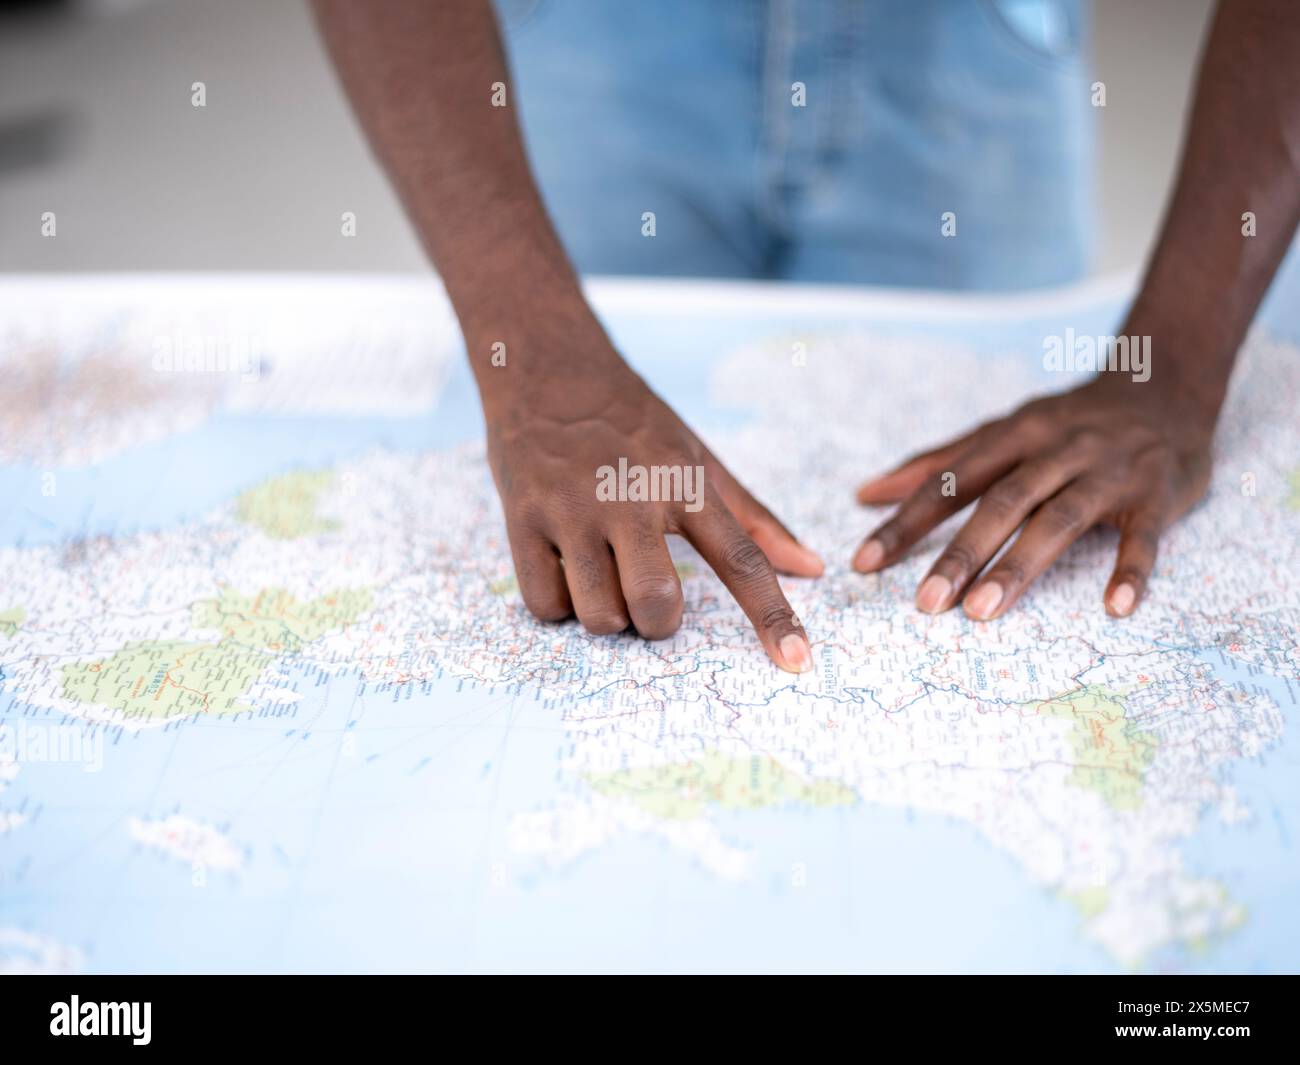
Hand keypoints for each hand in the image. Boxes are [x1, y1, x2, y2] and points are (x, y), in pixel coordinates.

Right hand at [485, 353, 822, 671]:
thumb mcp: (698, 458)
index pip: (741, 560)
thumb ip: (753, 519)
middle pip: (656, 604)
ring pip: (598, 614)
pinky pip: (545, 603)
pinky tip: (564, 571)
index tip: (796, 659)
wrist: (547, 369)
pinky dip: (560, 605)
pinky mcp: (522, 519)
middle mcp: (630, 497)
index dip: (772, 615)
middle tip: (647, 597)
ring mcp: (571, 509)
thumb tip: (810, 567)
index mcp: (684, 484)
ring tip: (601, 578)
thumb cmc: (632, 422)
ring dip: (606, 616)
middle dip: (657, 623)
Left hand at [851, 377, 1214, 619]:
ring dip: (1020, 564)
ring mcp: (1110, 471)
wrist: (1164, 384)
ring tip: (984, 610)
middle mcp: (1058, 449)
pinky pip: (1145, 535)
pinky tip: (1115, 607)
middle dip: (962, 552)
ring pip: (1060, 519)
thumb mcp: (1004, 429)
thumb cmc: (1068, 420)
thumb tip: (867, 493)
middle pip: (1003, 502)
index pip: (951, 481)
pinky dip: (1132, 569)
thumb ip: (940, 462)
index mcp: (1014, 434)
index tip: (865, 562)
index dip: (906, 520)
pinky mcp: (1158, 495)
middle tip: (927, 603)